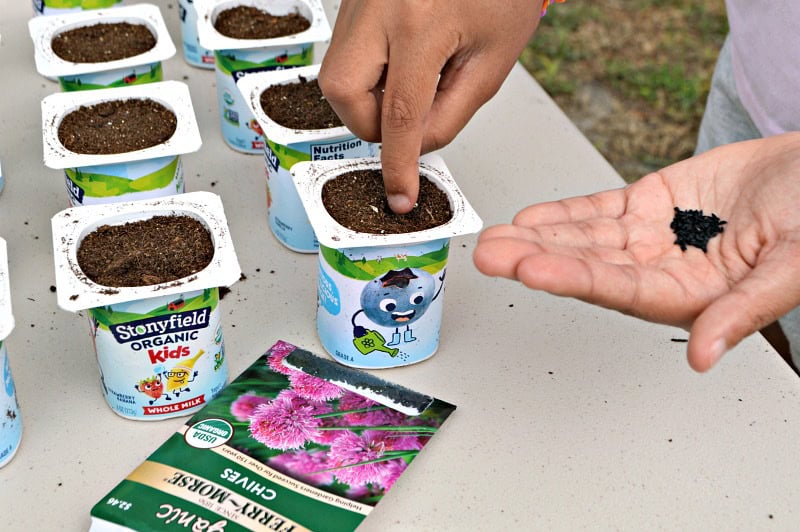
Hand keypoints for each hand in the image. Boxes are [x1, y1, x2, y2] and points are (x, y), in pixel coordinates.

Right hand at [319, 0, 542, 212]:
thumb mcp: (492, 61)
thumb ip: (451, 113)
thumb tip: (415, 147)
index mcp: (421, 21)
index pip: (399, 113)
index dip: (398, 163)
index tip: (399, 194)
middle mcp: (378, 6)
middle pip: (342, 91)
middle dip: (368, 124)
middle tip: (403, 123)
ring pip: (335, 74)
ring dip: (366, 100)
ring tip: (409, 85)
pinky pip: (344, 51)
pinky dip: (366, 74)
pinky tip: (400, 64)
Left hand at [473, 133, 799, 370]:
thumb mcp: (795, 264)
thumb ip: (743, 308)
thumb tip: (703, 356)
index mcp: (694, 296)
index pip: (620, 291)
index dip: (574, 278)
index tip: (532, 270)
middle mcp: (663, 270)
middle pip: (589, 267)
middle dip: (536, 259)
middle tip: (491, 254)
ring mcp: (653, 236)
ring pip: (585, 238)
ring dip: (539, 236)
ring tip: (495, 236)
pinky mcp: (651, 203)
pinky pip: (600, 209)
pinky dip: (565, 213)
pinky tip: (531, 218)